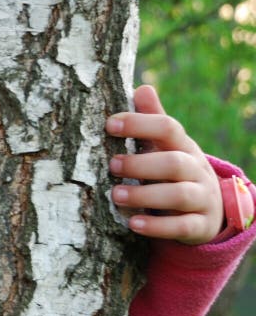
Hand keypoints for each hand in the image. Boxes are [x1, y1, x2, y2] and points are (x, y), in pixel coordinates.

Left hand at [106, 85, 223, 244]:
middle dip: (141, 164)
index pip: (168, 127)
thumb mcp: (165, 147)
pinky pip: (183, 227)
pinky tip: (132, 224)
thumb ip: (152, 121)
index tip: (109, 124)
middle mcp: (196, 170)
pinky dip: (157, 226)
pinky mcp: (200, 226)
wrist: (206, 208)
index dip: (140, 123)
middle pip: (174, 163)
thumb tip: (142, 88)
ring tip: (115, 195)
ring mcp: (202, 199)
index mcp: (183, 146)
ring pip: (179, 195)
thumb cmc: (172, 170)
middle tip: (112, 165)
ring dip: (144, 195)